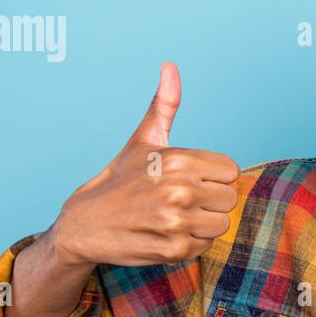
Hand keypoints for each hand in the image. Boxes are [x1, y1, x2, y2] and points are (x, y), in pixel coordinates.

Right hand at [51, 62, 240, 266]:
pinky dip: (189, 243)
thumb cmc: (120, 179)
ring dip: (201, 223)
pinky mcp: (173, 250)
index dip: (212, 176)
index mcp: (177, 160)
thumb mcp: (142, 140)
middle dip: (208, 201)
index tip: (189, 179)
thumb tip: (170, 66)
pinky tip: (165, 233)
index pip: (230, 171)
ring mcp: (175, 221)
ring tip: (172, 217)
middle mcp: (178, 190)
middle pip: (229, 198)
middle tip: (178, 200)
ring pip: (221, 223)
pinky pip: (206, 245)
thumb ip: (164, 106)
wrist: (84, 224)